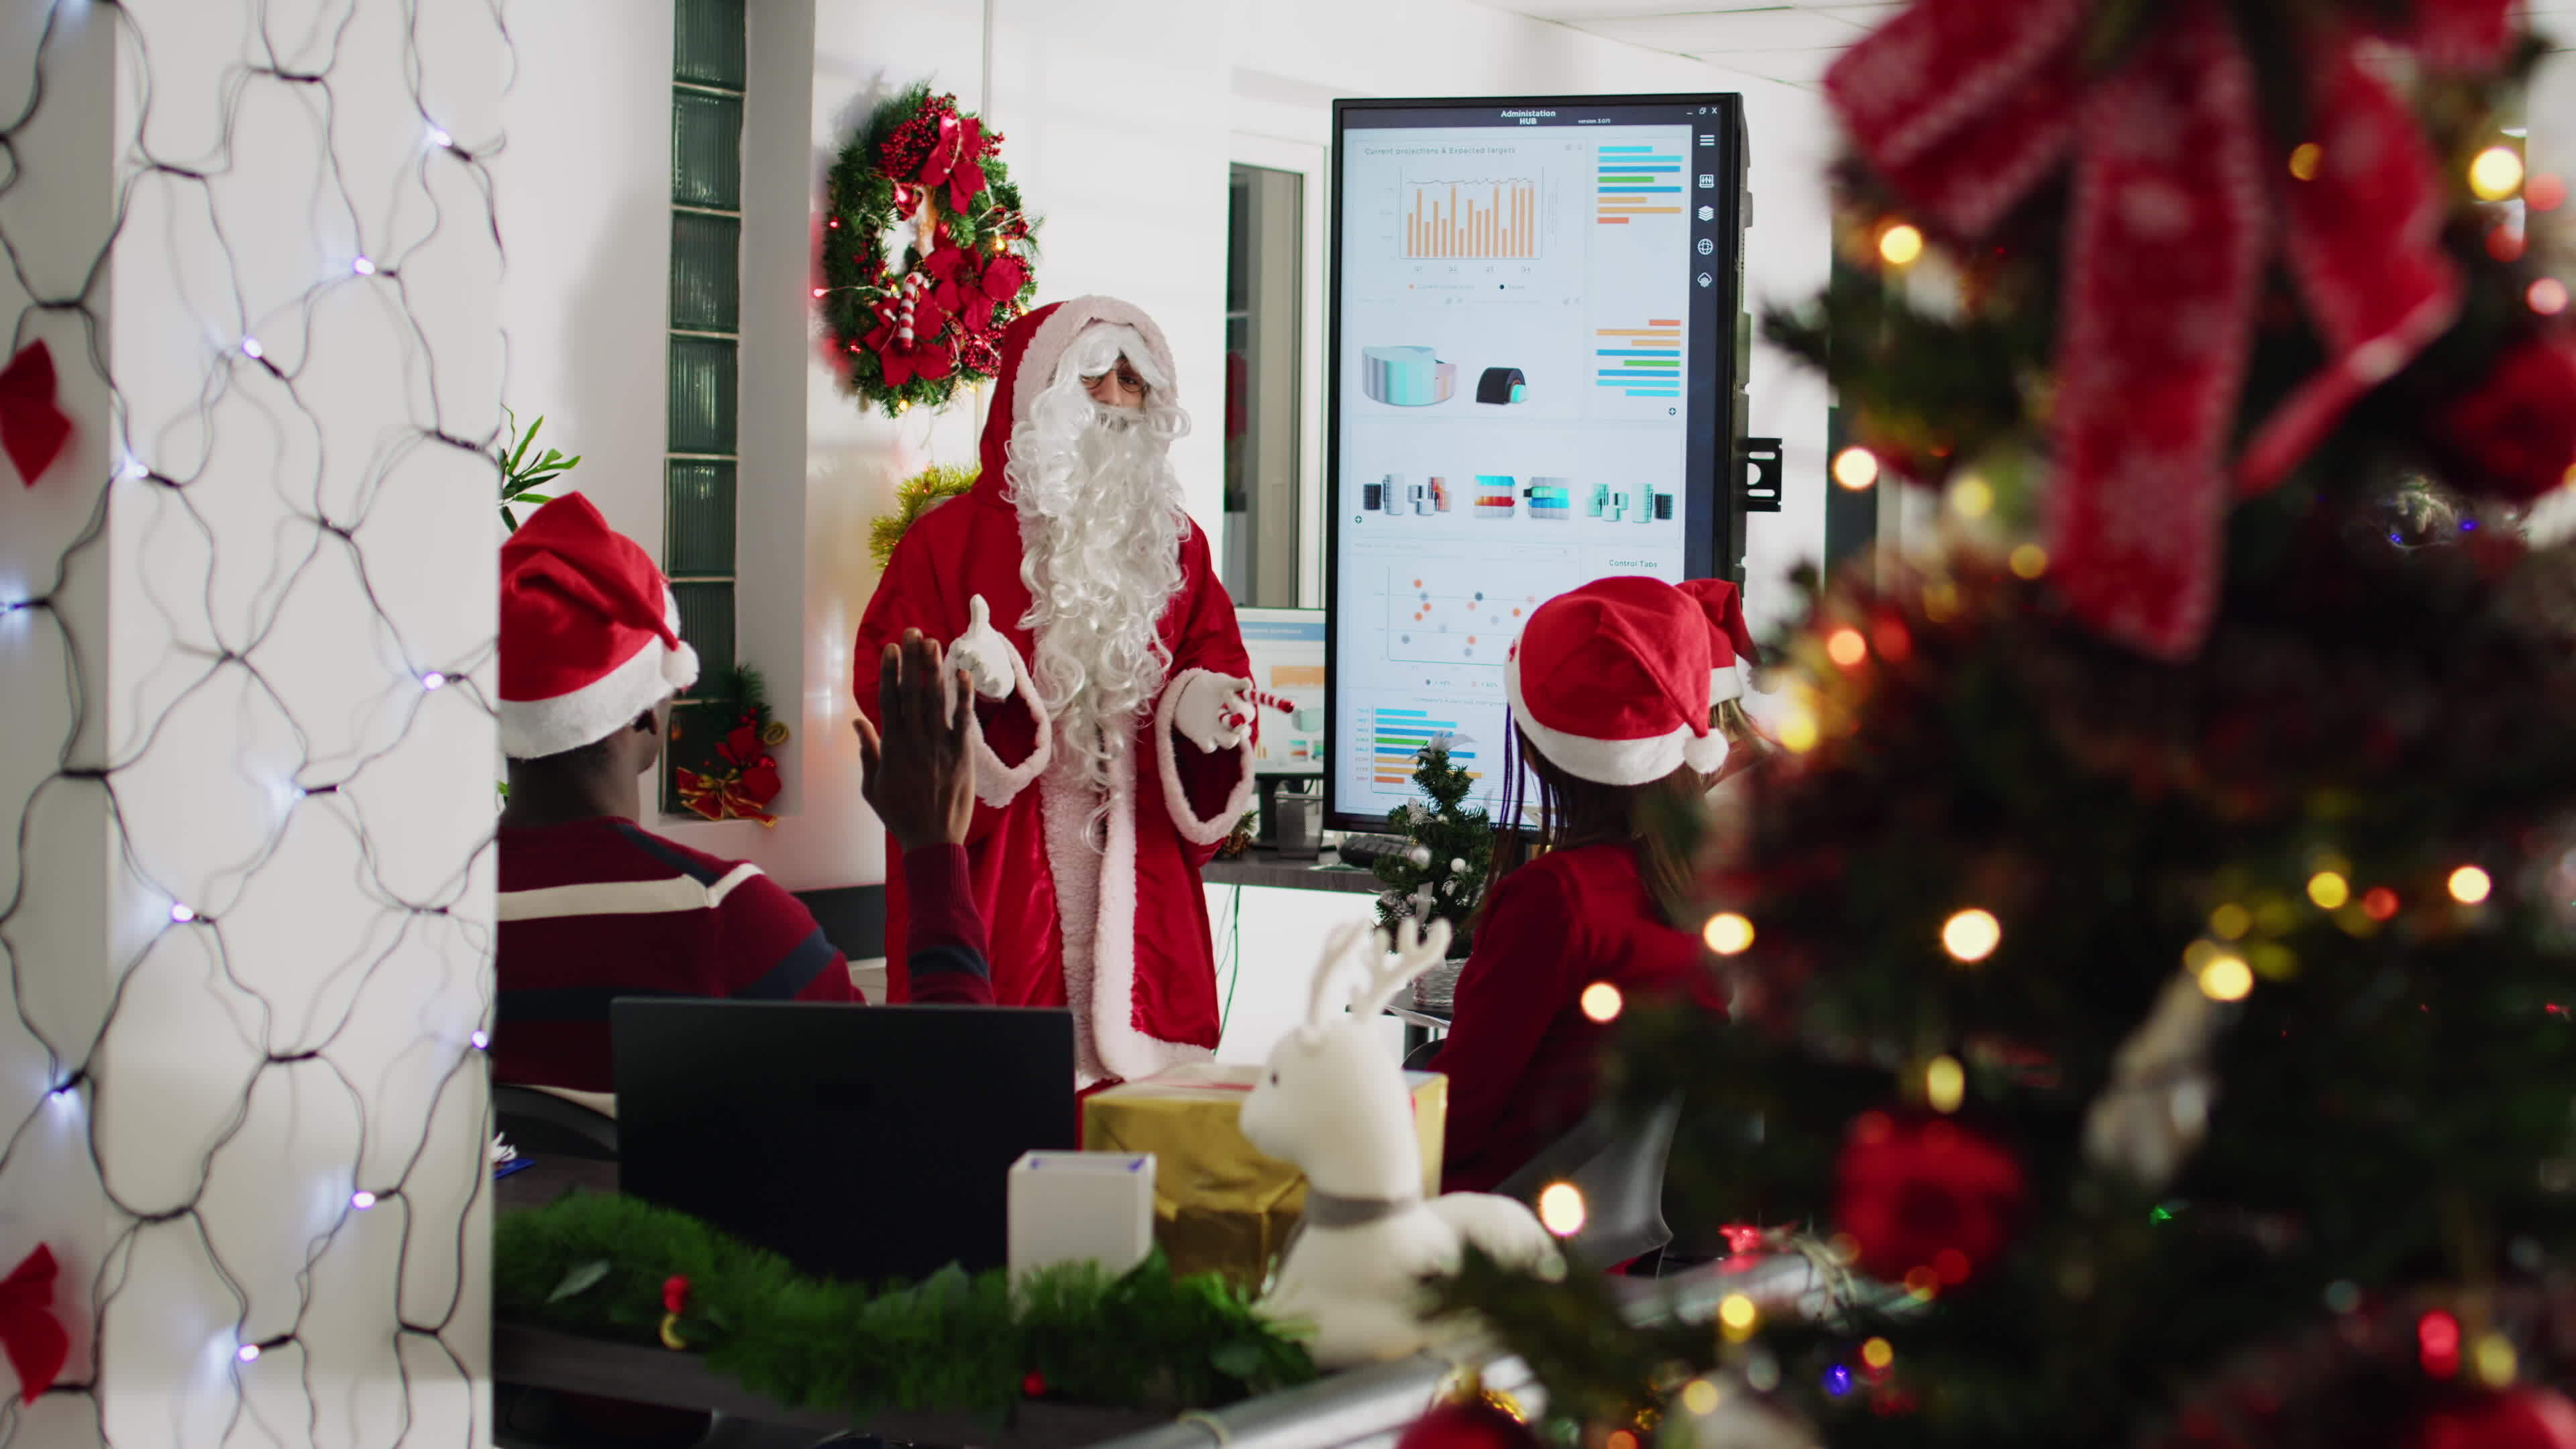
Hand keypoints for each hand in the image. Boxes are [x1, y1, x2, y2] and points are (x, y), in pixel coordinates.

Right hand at [854, 630, 974, 850]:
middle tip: (912, 632)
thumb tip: (858, 722)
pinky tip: (963, 674)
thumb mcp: (873, 786)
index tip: (890, 649)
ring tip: (933, 642)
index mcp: (892, 746)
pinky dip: (963, 697)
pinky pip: (963, 720)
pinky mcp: (962, 754)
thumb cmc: (900, 815)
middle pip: (912, 692)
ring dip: (934, 669)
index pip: (889, 700)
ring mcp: (939, 746)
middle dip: (912, 660)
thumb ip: (868, 751)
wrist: (932, 840)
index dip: (889, 672)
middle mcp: (915, 740)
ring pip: (935, 700)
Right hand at [948, 595, 1016, 701]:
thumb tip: (977, 596)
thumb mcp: (980, 629)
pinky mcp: (990, 689)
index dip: (960, 649)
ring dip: (981, 672)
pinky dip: (994, 685)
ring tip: (985, 666)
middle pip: (965, 664)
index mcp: (960, 651)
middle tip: (975, 655)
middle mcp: (965, 666)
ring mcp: (977, 679)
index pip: (957, 649)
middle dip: (970, 660)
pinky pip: (991, 688)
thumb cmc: (981, 644)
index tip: (964, 646)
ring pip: (977, 677)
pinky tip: (998, 679)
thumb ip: (979, 614)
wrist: (994, 665)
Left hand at [1172, 672, 1253, 752]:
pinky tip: (1201, 731)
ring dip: (1227, 737)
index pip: (1248, 714)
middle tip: (1223, 712)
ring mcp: (1220, 734)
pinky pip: (1209, 748)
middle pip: (1244, 732)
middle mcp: (1234, 725)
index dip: (1240, 707)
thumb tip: (1248, 684)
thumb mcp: (1222, 682)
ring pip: (1230, 742)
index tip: (1226, 693)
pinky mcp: (1205, 740)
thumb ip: (1236, 684)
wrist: (1189, 694)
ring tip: (1217, 721)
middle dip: (1238, 725)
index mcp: (1241, 711)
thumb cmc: (1212, 687)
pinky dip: (1208, 743)